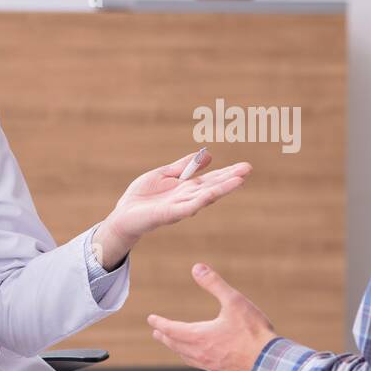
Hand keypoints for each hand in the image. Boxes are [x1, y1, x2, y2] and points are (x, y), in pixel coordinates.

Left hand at [93, 151, 251, 268]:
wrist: (122, 216)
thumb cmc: (142, 197)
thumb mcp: (163, 174)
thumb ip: (183, 166)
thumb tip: (208, 154)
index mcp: (187, 188)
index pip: (211, 179)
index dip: (227, 173)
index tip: (245, 167)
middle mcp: (187, 198)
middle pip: (213, 187)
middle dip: (230, 178)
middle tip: (248, 169)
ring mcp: (180, 207)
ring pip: (205, 196)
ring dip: (222, 188)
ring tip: (239, 180)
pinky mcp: (169, 214)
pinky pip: (188, 206)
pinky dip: (201, 199)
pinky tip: (213, 194)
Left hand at [148, 263, 276, 370]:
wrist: (270, 362)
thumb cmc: (253, 331)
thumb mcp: (234, 301)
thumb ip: (214, 284)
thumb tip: (197, 267)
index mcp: (200, 336)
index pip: (172, 329)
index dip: (160, 323)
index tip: (151, 319)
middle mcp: (201, 354)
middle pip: (177, 345)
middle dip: (166, 337)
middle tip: (157, 333)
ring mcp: (212, 367)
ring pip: (188, 358)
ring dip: (178, 349)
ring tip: (175, 345)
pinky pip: (203, 367)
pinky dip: (196, 360)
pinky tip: (203, 360)